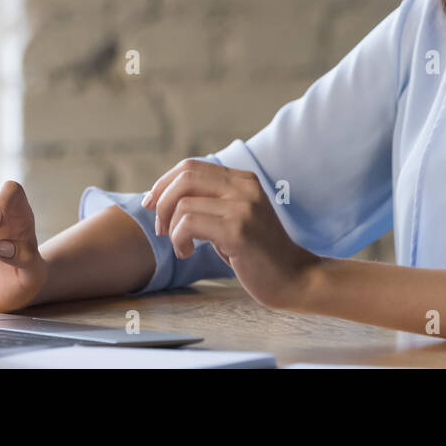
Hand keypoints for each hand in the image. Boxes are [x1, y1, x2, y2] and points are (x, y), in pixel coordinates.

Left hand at [141, 159, 319, 310]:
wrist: (294, 278)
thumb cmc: (258, 253)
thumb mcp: (234, 218)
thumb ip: (210, 202)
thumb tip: (163, 197)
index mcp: (242, 179)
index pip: (191, 166)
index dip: (164, 183)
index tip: (151, 204)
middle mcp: (244, 187)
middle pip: (185, 176)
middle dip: (161, 201)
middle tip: (161, 228)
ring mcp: (242, 206)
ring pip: (183, 202)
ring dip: (171, 227)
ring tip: (181, 246)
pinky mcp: (238, 230)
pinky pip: (189, 224)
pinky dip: (179, 239)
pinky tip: (188, 253)